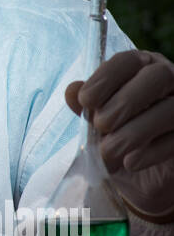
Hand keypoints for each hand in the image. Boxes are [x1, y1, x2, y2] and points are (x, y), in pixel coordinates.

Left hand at [65, 49, 173, 222]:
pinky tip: (130, 162)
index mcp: (142, 69)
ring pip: (171, 109)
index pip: (129, 60)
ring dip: (135, 131)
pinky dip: (151, 152)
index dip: (106, 76)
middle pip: (158, 76)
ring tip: (109, 151)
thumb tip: (72, 91)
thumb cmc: (117, 138)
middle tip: (101, 125)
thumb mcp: (97, 123)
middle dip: (126, 101)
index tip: (85, 100)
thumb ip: (87, 107)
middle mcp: (169, 81)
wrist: (140, 175)